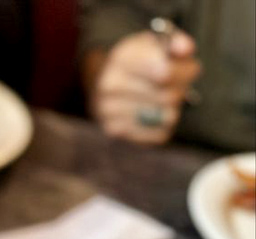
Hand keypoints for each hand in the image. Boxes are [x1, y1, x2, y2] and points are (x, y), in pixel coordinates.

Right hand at [86, 30, 200, 144]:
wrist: (106, 86)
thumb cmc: (138, 63)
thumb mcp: (154, 45)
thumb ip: (174, 43)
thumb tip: (185, 49)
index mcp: (123, 57)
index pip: (166, 73)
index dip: (185, 73)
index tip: (190, 70)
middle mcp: (111, 84)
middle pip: (168, 97)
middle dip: (181, 92)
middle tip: (178, 87)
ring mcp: (110, 111)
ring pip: (166, 117)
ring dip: (173, 109)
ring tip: (164, 100)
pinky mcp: (115, 131)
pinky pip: (158, 135)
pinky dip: (164, 126)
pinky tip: (156, 116)